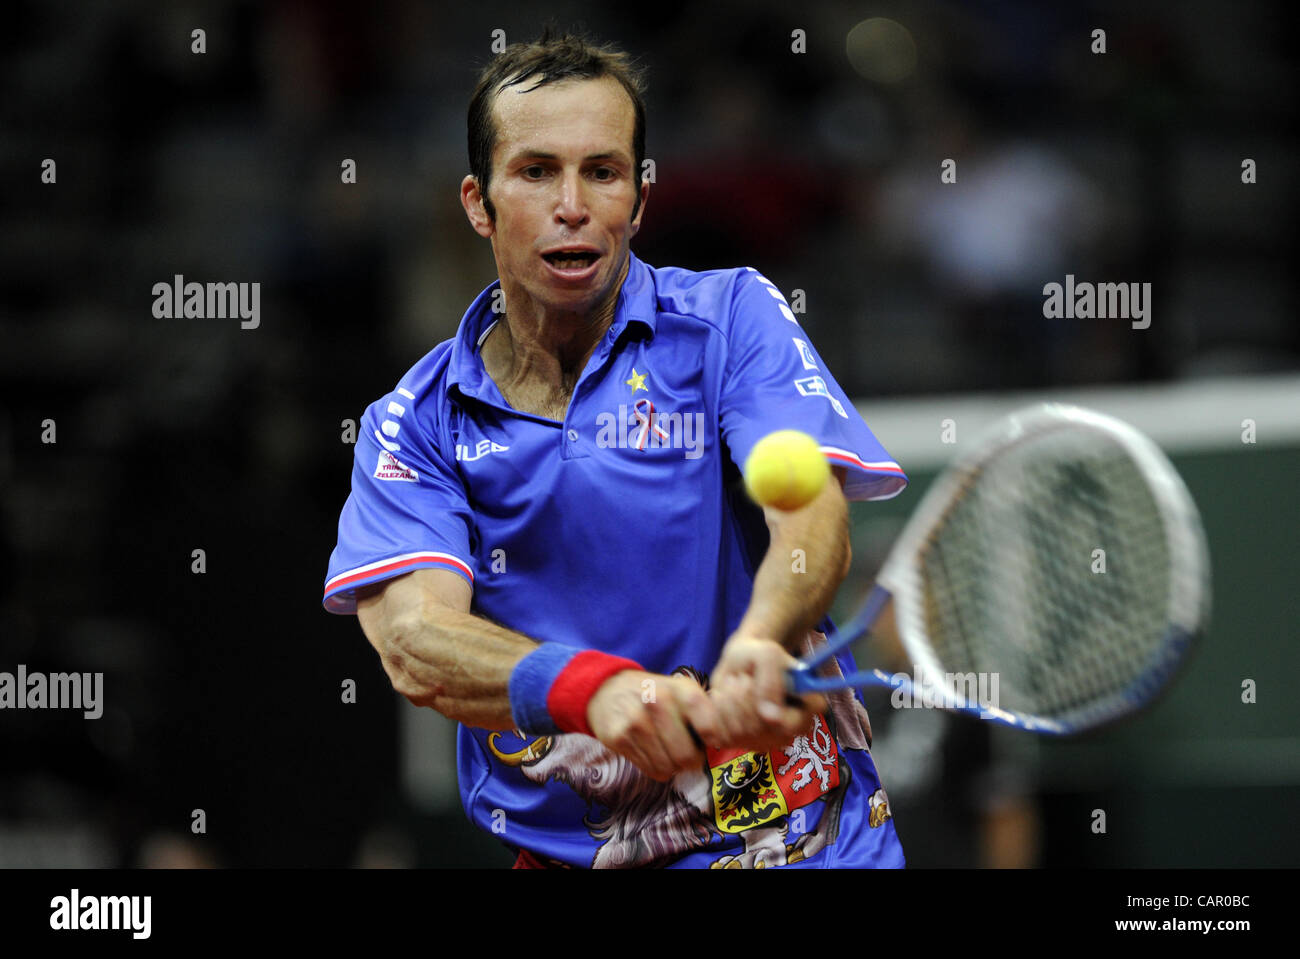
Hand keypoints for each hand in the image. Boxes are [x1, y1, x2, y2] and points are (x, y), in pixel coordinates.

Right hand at [586, 670, 721, 781]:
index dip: (713, 741)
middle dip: (691, 760)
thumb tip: (723, 741)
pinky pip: (650, 770)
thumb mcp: (683, 690)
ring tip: (667, 749)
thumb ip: (705, 711)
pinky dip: (656, 767)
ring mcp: (636, 721)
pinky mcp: (619, 738)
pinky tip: (651, 750)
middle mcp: (658, 702)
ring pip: (668, 768)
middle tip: (687, 751)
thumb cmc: (656, 694)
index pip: (709, 727)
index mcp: (682, 689)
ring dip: (672, 766)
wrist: (609, 690)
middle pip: (687, 757)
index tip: (708, 741)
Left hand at [708, 635, 826, 753]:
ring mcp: (763, 741)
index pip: (798, 724)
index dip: (778, 718)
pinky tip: (716, 696)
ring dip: (727, 700)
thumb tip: (767, 712)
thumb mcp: (768, 655)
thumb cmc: (758, 656)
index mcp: (807, 707)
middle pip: (760, 728)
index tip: (762, 704)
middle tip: (744, 678)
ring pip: (737, 732)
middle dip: (743, 697)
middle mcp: (788, 730)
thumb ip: (771, 681)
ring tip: (733, 684)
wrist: (738, 662)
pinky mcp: (738, 743)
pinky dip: (713, 711)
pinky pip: (718, 735)